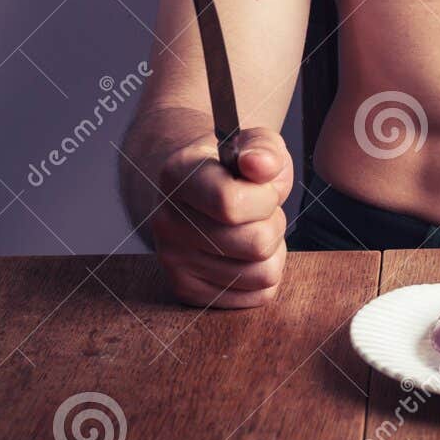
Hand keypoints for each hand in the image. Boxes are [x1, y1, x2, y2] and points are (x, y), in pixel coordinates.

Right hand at [152, 127, 292, 307]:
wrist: (196, 190)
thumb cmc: (235, 167)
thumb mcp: (256, 144)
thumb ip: (264, 149)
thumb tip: (261, 165)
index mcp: (177, 175)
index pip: (231, 203)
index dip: (264, 198)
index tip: (262, 188)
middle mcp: (166, 221)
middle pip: (255, 244)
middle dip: (273, 224)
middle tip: (259, 211)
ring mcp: (172, 260)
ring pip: (263, 273)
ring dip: (272, 250)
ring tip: (252, 228)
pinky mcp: (187, 291)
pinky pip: (260, 295)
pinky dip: (264, 274)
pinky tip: (246, 252)